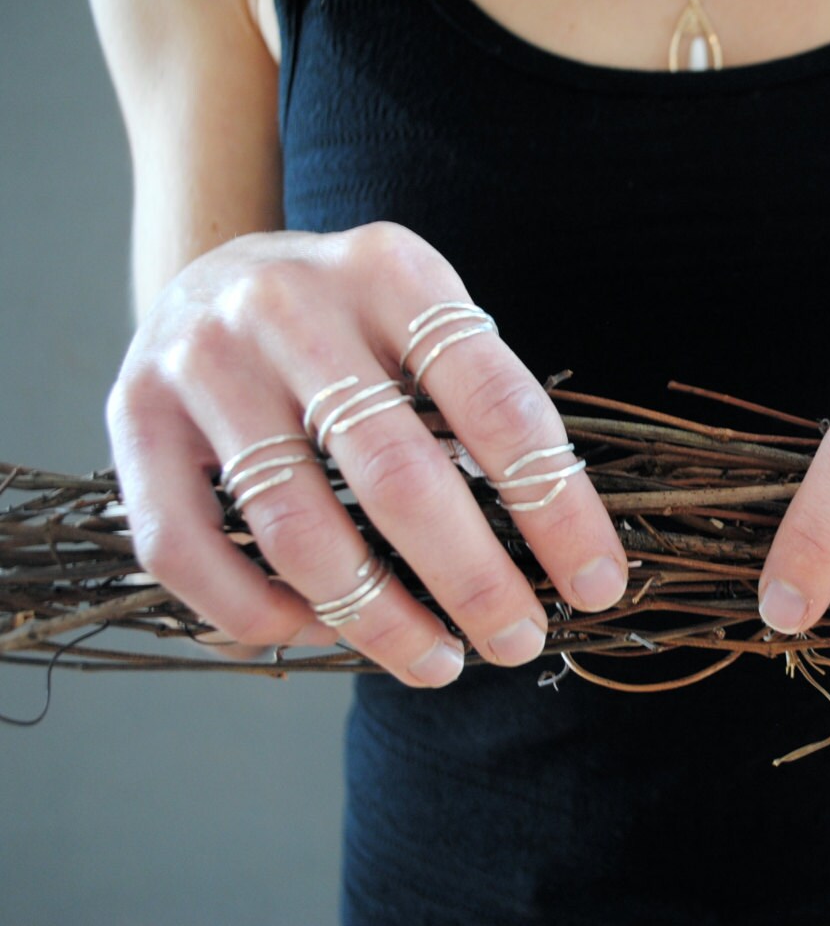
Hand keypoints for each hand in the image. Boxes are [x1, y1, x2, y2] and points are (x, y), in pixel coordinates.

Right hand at [108, 223, 628, 686]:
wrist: (213, 269)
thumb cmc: (355, 322)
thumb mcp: (428, 321)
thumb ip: (480, 408)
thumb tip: (561, 550)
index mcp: (391, 271)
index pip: (495, 404)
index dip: (555, 506)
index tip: (596, 582)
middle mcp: (287, 304)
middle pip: (396, 475)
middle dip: (472, 580)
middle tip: (518, 642)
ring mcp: (199, 361)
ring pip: (294, 526)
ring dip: (377, 617)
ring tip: (438, 661)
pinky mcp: (132, 419)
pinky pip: (189, 549)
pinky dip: (258, 612)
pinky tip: (320, 633)